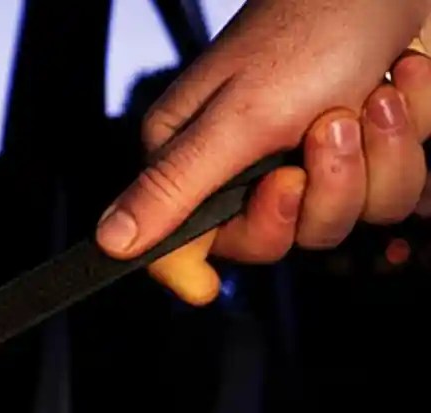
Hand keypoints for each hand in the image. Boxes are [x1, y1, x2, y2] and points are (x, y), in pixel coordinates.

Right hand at [95, 0, 430, 304]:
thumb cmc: (311, 29)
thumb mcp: (237, 119)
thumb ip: (173, 187)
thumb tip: (105, 241)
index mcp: (197, 159)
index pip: (185, 245)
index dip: (197, 267)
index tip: (207, 288)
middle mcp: (251, 166)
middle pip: (283, 239)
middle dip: (324, 189)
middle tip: (325, 130)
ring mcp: (312, 161)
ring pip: (350, 215)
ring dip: (379, 155)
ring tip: (370, 97)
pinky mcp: (369, 153)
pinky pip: (397, 186)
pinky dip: (408, 133)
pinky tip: (396, 85)